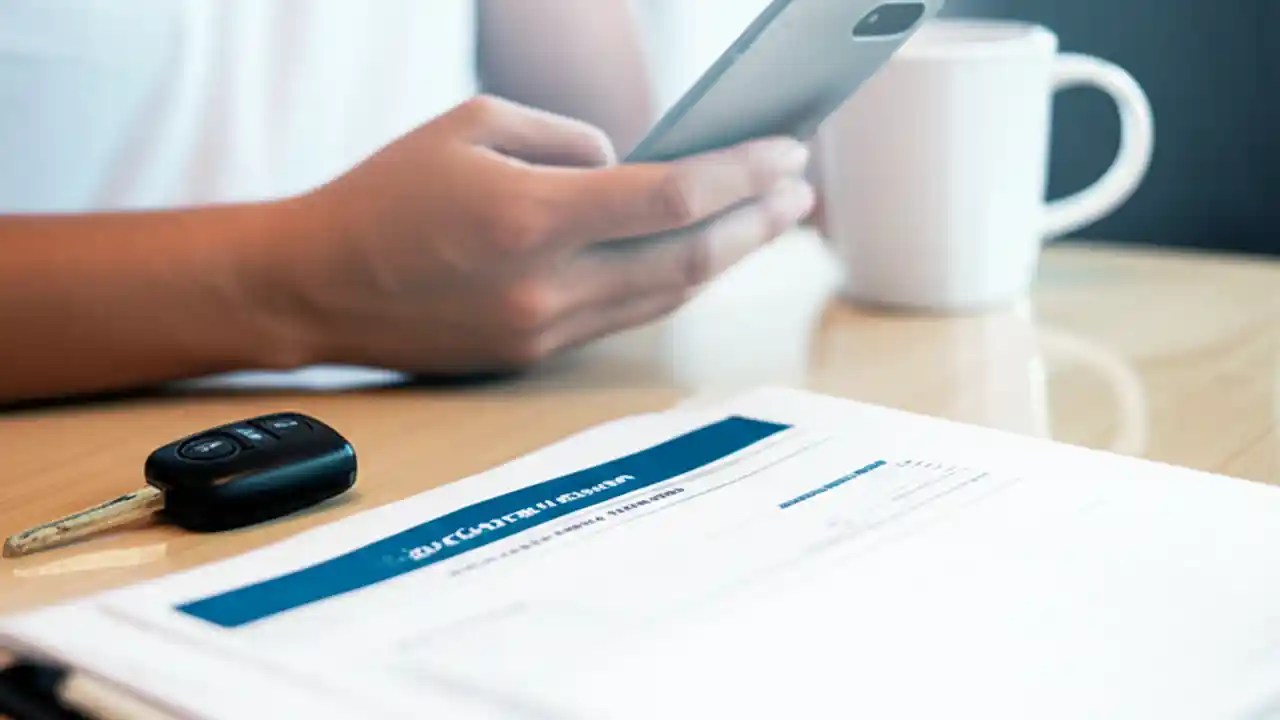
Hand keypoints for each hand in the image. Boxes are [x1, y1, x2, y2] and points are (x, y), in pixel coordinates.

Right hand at [281, 96, 814, 373]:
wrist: (315, 286)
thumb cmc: (386, 193)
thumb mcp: (472, 125)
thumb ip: (568, 141)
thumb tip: (629, 168)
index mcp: (530, 219)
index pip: (672, 197)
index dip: (742, 173)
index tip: (788, 152)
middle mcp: (546, 287)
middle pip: (688, 260)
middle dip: (757, 224)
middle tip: (802, 194)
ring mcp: (543, 331)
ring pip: (663, 296)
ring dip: (725, 259)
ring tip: (768, 222)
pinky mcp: (534, 355)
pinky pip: (624, 316)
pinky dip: (670, 283)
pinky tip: (697, 255)